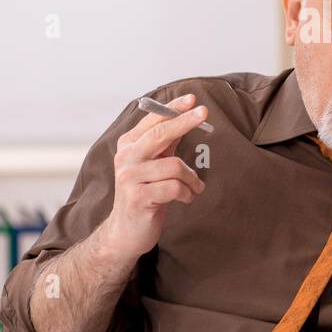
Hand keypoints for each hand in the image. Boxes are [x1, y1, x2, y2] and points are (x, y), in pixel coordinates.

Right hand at [99, 93, 207, 262]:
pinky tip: (185, 199)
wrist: (126, 232)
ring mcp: (129, 178)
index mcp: (128, 145)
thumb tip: (186, 116)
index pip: (153, 121)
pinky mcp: (138, 198)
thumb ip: (164, 143)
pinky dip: (187, 194)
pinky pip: (175, 188)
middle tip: (205, 112)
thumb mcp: (154, 164)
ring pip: (175, 166)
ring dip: (192, 179)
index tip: (193, 99)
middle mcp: (126, 158)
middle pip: (160, 134)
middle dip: (185, 121)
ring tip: (194, 188)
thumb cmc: (145, 193)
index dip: (174, 108)